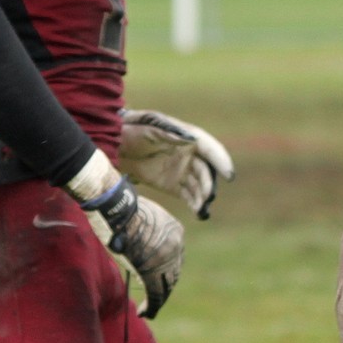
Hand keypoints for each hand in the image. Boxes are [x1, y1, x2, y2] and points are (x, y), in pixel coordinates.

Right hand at [66, 151, 184, 316]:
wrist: (117, 209)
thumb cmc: (122, 210)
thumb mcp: (143, 220)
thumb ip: (148, 237)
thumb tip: (142, 252)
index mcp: (175, 231)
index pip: (175, 255)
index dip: (167, 269)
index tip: (160, 278)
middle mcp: (176, 245)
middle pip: (174, 271)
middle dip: (165, 285)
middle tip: (156, 297)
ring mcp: (166, 259)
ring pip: (167, 284)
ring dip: (159, 297)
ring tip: (150, 309)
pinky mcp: (153, 271)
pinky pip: (156, 292)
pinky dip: (153, 305)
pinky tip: (146, 312)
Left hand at [117, 108, 234, 218]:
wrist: (113, 146)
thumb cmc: (131, 131)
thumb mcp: (149, 129)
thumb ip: (170, 134)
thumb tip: (191, 139)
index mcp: (188, 138)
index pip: (210, 149)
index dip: (221, 161)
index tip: (229, 175)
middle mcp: (190, 155)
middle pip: (206, 171)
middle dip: (209, 185)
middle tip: (208, 197)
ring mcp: (183, 171)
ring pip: (200, 185)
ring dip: (203, 197)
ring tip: (202, 209)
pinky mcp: (174, 185)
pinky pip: (189, 195)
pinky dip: (195, 204)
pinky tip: (198, 212)